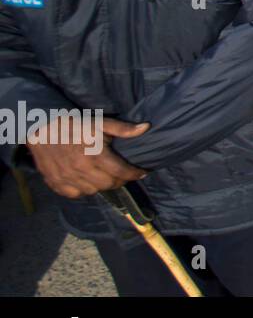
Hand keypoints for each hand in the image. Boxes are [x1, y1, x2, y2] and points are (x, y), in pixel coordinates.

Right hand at [28, 116, 148, 198]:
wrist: (42, 128)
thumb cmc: (74, 124)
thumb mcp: (100, 122)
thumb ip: (123, 129)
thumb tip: (146, 127)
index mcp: (94, 155)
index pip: (121, 172)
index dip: (135, 173)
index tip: (142, 172)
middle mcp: (81, 170)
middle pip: (109, 184)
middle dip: (120, 180)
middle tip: (123, 173)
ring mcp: (67, 178)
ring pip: (93, 191)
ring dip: (103, 185)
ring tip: (107, 176)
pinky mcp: (55, 183)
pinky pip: (75, 194)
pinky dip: (84, 190)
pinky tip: (88, 181)